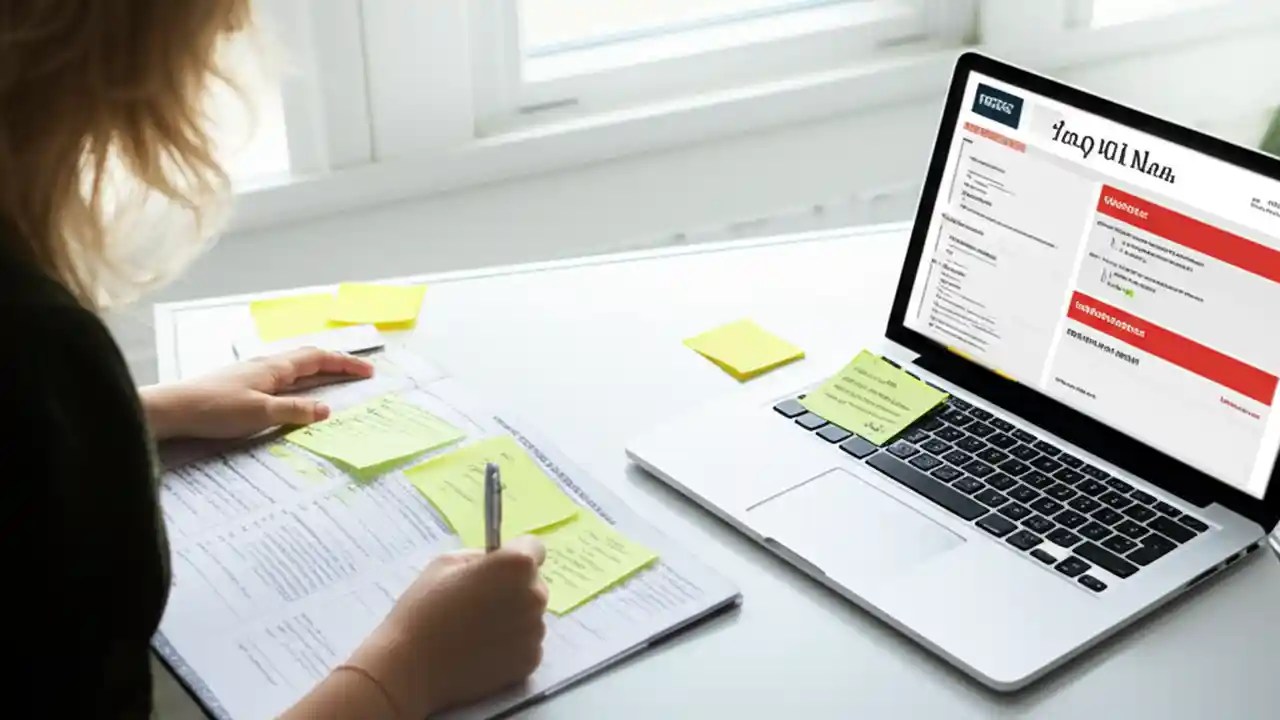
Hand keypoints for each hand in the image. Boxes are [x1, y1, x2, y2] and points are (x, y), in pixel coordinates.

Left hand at [139, 348, 373, 439]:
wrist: (173, 409)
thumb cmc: (215, 409)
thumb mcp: (260, 413)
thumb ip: (295, 411)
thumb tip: (326, 409)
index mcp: (275, 367)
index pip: (318, 359)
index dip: (345, 364)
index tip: (368, 371)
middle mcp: (266, 364)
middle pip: (309, 357)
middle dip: (337, 363)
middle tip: (360, 372)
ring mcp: (254, 372)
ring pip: (296, 365)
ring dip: (319, 369)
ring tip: (335, 377)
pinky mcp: (244, 383)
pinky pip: (284, 376)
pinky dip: (302, 379)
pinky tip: (298, 390)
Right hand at [348, 536, 548, 716]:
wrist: (412, 668)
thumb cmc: (424, 609)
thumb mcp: (445, 563)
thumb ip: (479, 558)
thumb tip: (494, 563)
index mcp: (517, 566)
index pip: (534, 548)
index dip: (513, 555)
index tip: (496, 568)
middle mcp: (535, 597)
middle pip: (533, 584)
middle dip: (513, 587)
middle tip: (480, 602)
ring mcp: (536, 633)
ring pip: (530, 615)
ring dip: (513, 617)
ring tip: (477, 629)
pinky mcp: (531, 662)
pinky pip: (527, 643)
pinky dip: (511, 645)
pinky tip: (482, 650)